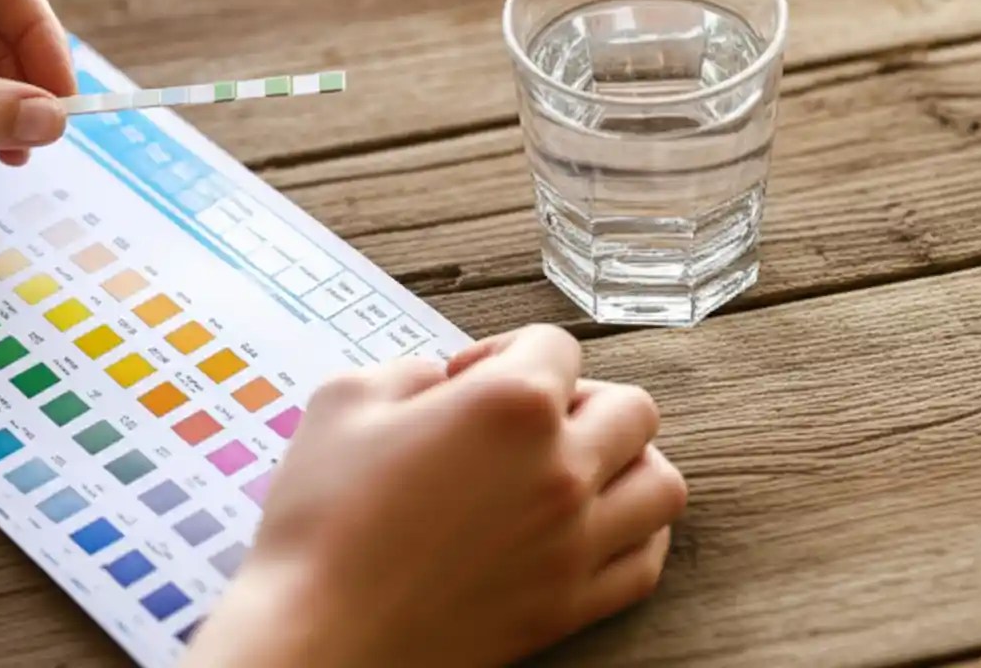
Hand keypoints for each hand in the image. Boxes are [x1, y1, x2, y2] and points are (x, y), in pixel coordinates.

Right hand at [184, 325, 687, 667]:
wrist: (319, 635)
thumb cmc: (321, 518)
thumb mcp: (344, 402)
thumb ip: (409, 371)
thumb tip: (441, 381)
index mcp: (511, 405)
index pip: (558, 344)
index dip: (508, 348)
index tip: (466, 379)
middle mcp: (561, 471)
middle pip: (633, 409)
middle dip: (582, 399)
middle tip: (528, 421)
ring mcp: (574, 544)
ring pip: (662, 484)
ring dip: (628, 465)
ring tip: (579, 470)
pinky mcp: (570, 606)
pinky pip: (646, 563)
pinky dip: (635, 536)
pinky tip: (593, 528)